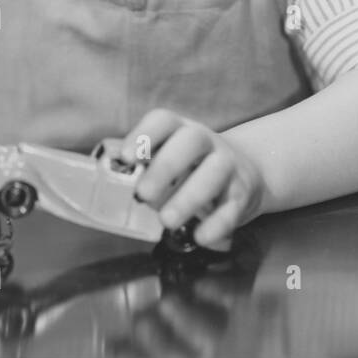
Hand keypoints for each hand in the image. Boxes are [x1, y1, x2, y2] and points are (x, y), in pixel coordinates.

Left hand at [119, 109, 265, 248]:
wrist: (246, 173)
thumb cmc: (192, 168)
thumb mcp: (169, 160)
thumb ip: (144, 170)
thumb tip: (111, 189)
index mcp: (180, 130)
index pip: (163, 121)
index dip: (144, 135)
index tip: (126, 157)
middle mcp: (206, 141)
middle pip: (190, 141)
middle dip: (165, 166)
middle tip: (142, 194)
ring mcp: (229, 165)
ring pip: (214, 173)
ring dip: (189, 197)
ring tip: (166, 220)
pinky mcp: (244, 192)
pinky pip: (233, 206)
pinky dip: (217, 223)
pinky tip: (200, 237)